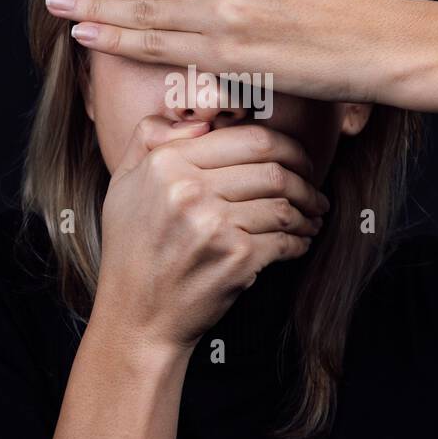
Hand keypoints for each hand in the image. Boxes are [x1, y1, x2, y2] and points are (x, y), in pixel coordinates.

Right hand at [92, 114, 328, 354]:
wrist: (136, 318)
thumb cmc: (131, 251)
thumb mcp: (122, 184)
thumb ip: (150, 139)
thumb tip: (199, 120)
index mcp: (167, 164)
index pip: (248, 138)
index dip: (287, 146)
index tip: (299, 160)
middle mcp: (190, 190)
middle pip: (273, 169)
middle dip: (306, 179)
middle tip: (315, 189)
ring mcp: (214, 225)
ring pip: (284, 205)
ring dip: (309, 211)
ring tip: (314, 217)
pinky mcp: (236, 259)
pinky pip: (286, 240)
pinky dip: (301, 241)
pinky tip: (302, 242)